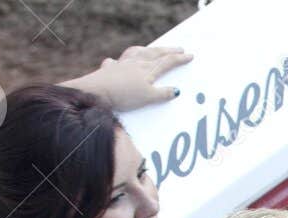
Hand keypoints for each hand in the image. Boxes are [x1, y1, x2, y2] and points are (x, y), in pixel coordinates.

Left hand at [72, 46, 192, 110]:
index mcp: (148, 69)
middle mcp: (136, 63)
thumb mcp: (148, 98)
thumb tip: (176, 90)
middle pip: (155, 53)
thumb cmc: (124, 95)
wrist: (97, 92)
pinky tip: (118, 61)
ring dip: (147, 50)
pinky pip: (117, 61)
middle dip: (168, 51)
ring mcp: (123, 64)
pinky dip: (122, 60)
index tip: (190, 55)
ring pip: (138, 52)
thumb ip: (163, 93)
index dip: (180, 59)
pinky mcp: (110, 69)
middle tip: (178, 48)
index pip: (167, 62)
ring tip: (152, 49)